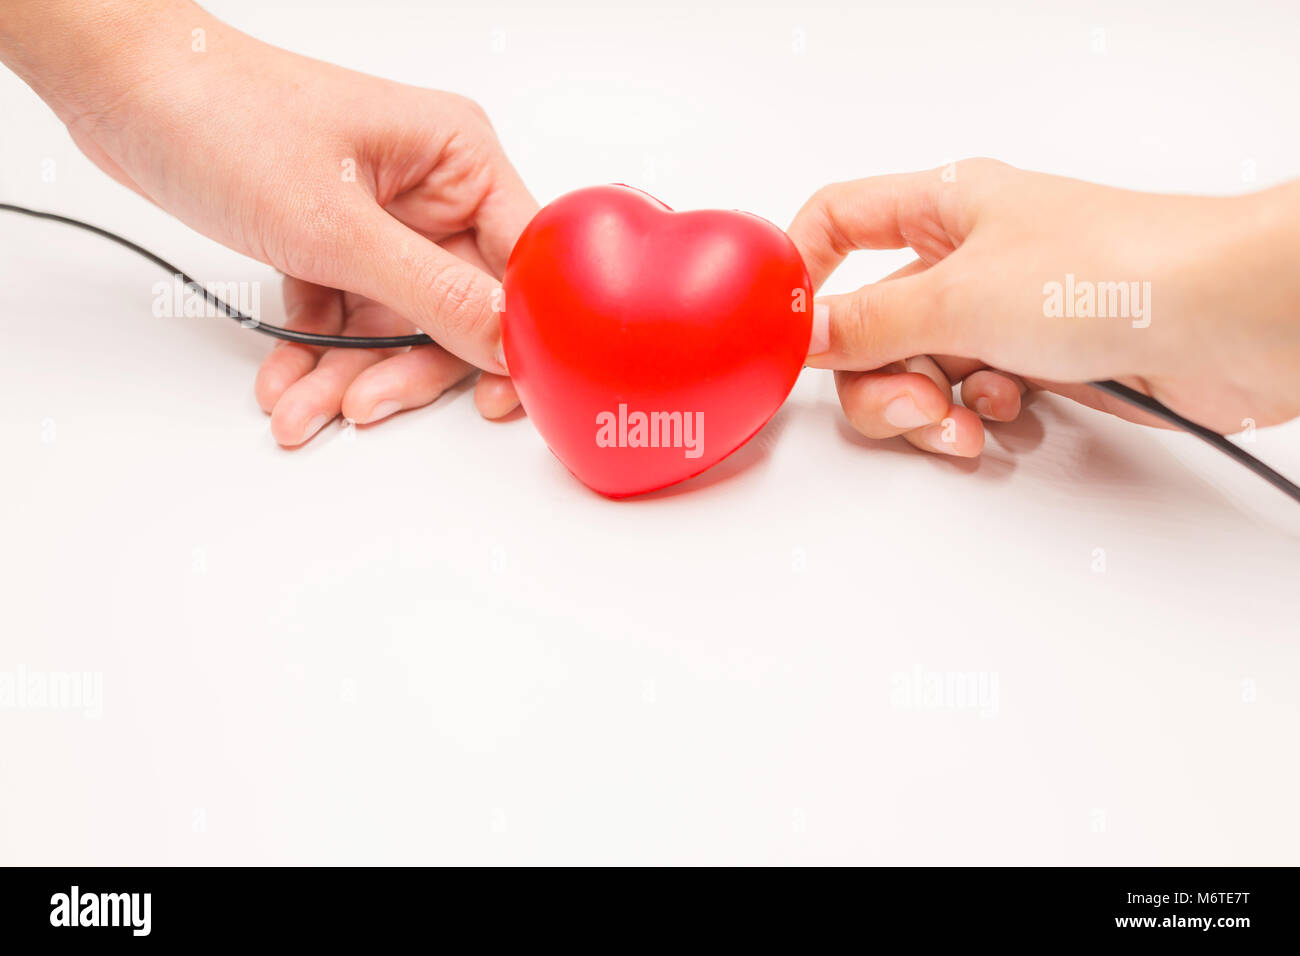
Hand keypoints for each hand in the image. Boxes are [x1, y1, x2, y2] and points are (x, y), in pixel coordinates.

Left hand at [0, 0, 531, 444]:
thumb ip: (430, 292)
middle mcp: (431, 191)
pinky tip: (288, 379)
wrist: (125, 92)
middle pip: (458, 309)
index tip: (501, 393)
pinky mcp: (337, 241)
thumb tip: (505, 342)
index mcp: (458, 159)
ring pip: (398, 324)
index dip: (519, 333)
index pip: (523, 262)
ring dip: (351, 372)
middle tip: (365, 403)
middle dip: (405, 366)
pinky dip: (319, 351)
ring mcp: (384, 220)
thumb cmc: (223, 115)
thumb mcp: (335, 222)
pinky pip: (348, 316)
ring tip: (301, 406)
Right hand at [788, 159, 1299, 455]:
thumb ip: (865, 324)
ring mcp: (1002, 311)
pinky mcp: (1036, 360)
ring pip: (918, 370)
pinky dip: (978, 415)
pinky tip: (1014, 412)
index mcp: (943, 206)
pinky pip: (968, 395)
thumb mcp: (957, 298)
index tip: (785, 332)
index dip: (802, 272)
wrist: (1226, 321)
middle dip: (878, 378)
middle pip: (870, 323)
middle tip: (912, 403)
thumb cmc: (1115, 270)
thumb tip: (799, 335)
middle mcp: (968, 256)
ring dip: (931, 408)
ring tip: (970, 418)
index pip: (838, 220)